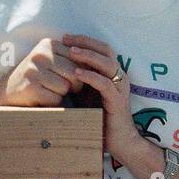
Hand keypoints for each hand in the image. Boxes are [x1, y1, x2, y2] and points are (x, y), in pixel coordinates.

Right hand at [0, 37, 83, 106]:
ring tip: (47, 90)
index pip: (80, 60)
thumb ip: (73, 59)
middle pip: (75, 74)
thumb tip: (102, 64)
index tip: (66, 77)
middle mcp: (41, 53)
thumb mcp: (54, 62)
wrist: (8, 92)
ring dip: (61, 94)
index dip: (79, 73)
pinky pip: (55, 99)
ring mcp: (34, 70)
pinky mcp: (30, 87)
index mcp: (49, 43)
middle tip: (58, 87)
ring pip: (66, 88)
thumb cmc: (39, 78)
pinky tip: (40, 98)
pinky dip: (52, 103)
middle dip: (73, 86)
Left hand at [59, 34, 135, 161]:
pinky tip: (77, 74)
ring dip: (88, 56)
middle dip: (85, 43)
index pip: (101, 49)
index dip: (85, 41)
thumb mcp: (88, 94)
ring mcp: (120, 88)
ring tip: (71, 52)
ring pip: (107, 64)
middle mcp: (119, 77)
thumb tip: (58, 67)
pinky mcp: (117, 101)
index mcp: (113, 73)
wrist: (119, 140)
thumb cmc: (101, 118)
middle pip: (106, 50)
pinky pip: (105, 84)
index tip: (65, 38)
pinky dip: (91, 76)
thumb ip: (80, 81)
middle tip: (66, 40)